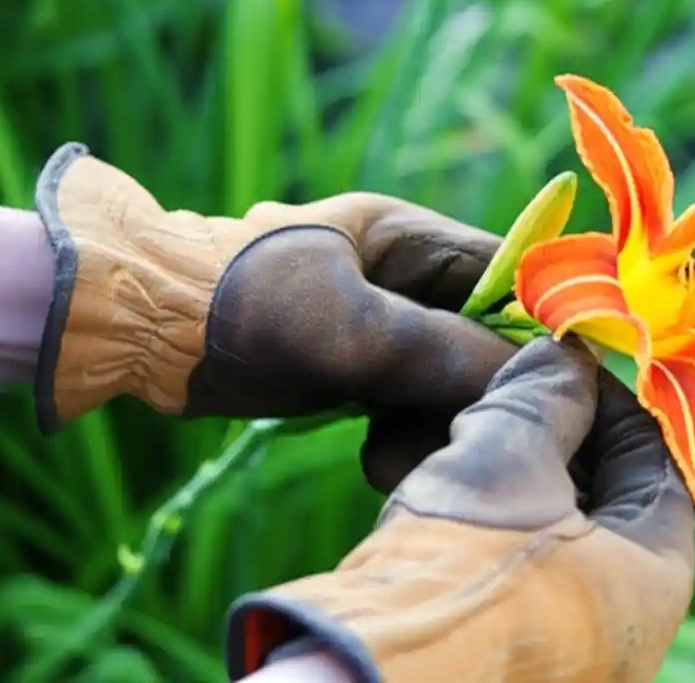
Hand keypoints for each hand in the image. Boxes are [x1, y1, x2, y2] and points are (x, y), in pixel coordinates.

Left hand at [33, 144, 514, 487]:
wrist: (134, 330)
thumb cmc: (237, 307)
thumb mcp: (346, 327)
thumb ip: (441, 350)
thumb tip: (530, 379)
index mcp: (403, 237)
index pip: (507, 270)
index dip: (540, 323)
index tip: (560, 385)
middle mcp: (398, 276)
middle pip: (482, 333)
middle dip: (480, 390)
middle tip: (476, 440)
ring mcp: (374, 322)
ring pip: (445, 376)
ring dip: (436, 422)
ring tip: (399, 455)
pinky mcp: (350, 366)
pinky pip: (404, 402)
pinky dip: (400, 433)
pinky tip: (376, 457)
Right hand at [226, 339, 694, 682]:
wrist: (366, 668)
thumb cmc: (460, 560)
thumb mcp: (509, 454)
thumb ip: (545, 395)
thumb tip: (566, 355)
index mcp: (655, 580)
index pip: (659, 467)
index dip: (613, 404)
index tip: (568, 367)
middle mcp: (627, 628)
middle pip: (609, 504)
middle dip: (561, 440)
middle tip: (514, 396)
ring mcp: (573, 651)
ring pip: (562, 539)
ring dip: (522, 479)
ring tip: (473, 436)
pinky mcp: (516, 658)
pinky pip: (525, 578)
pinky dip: (500, 526)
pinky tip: (454, 494)